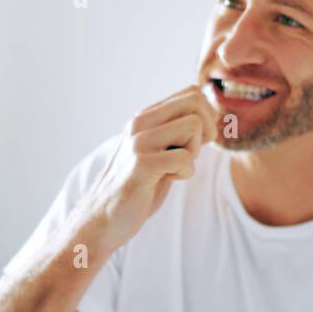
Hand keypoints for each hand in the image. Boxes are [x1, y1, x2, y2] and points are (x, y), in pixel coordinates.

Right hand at [76, 86, 219, 256]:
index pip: (192, 93)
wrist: (103, 218)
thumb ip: (175, 135)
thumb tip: (210, 120)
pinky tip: (167, 180)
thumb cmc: (136, 189)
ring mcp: (139, 142)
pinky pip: (186, 158)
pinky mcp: (142, 164)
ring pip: (194, 127)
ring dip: (194, 153)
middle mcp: (140, 123)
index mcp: (145, 118)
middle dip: (207, 130)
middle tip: (192, 154)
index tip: (198, 142)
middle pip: (196, 101)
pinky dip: (186, 173)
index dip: (207, 117)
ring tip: (174, 169)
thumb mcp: (157, 153)